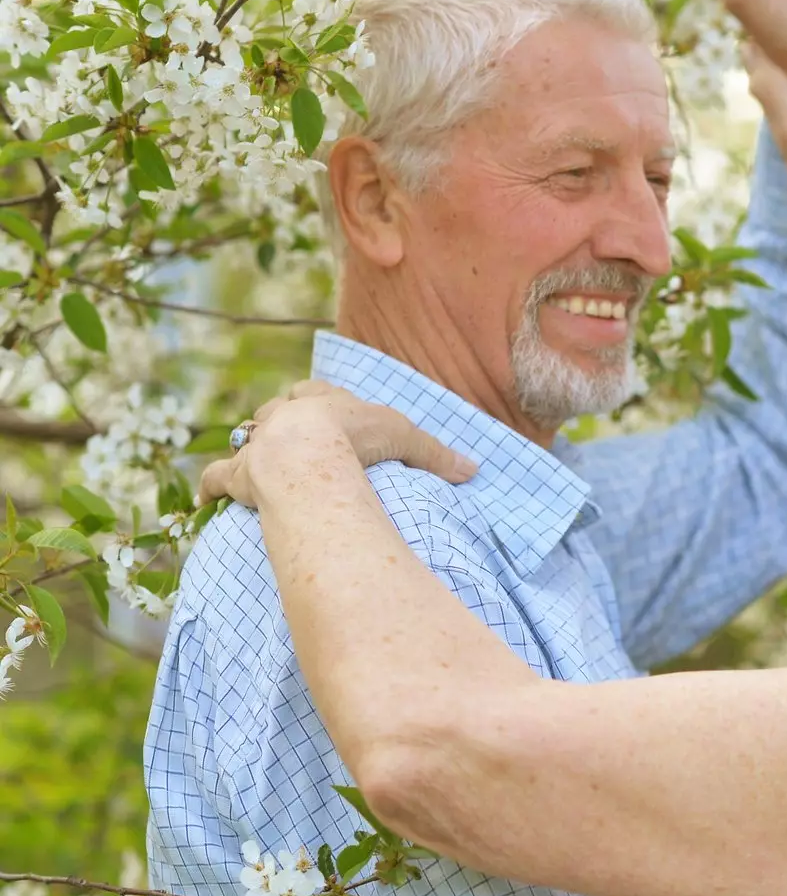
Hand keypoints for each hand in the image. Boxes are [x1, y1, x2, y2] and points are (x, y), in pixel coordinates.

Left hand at [198, 381, 475, 508]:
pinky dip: (211, 489)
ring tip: (258, 464)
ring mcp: (257, 445)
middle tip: (293, 440)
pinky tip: (205, 502)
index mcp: (321, 402)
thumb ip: (436, 455)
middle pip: (276, 411)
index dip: (322, 402)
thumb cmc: (358, 440)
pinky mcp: (238, 475)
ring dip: (251, 450)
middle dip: (281, 421)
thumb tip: (473, 468)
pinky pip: (217, 480)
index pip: (317, 394)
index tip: (329, 412)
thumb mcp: (407, 441)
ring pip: (246, 440)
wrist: (308, 453)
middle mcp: (283, 417)